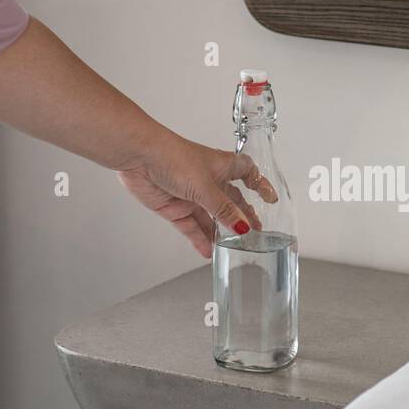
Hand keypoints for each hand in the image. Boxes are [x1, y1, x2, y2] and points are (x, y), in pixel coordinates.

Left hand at [117, 131, 276, 257]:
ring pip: (211, 218)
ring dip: (221, 232)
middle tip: (254, 232)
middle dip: (243, 216)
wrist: (138, 157)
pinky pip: (191, 227)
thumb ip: (224, 209)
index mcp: (221, 167)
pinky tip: (208, 251)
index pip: (247, 172)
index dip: (259, 183)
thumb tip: (243, 226)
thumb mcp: (205, 186)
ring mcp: (191, 195)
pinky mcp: (174, 208)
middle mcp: (207, 181)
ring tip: (233, 248)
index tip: (270, 198)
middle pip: (231, 201)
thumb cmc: (172, 157)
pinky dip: (199, 239)